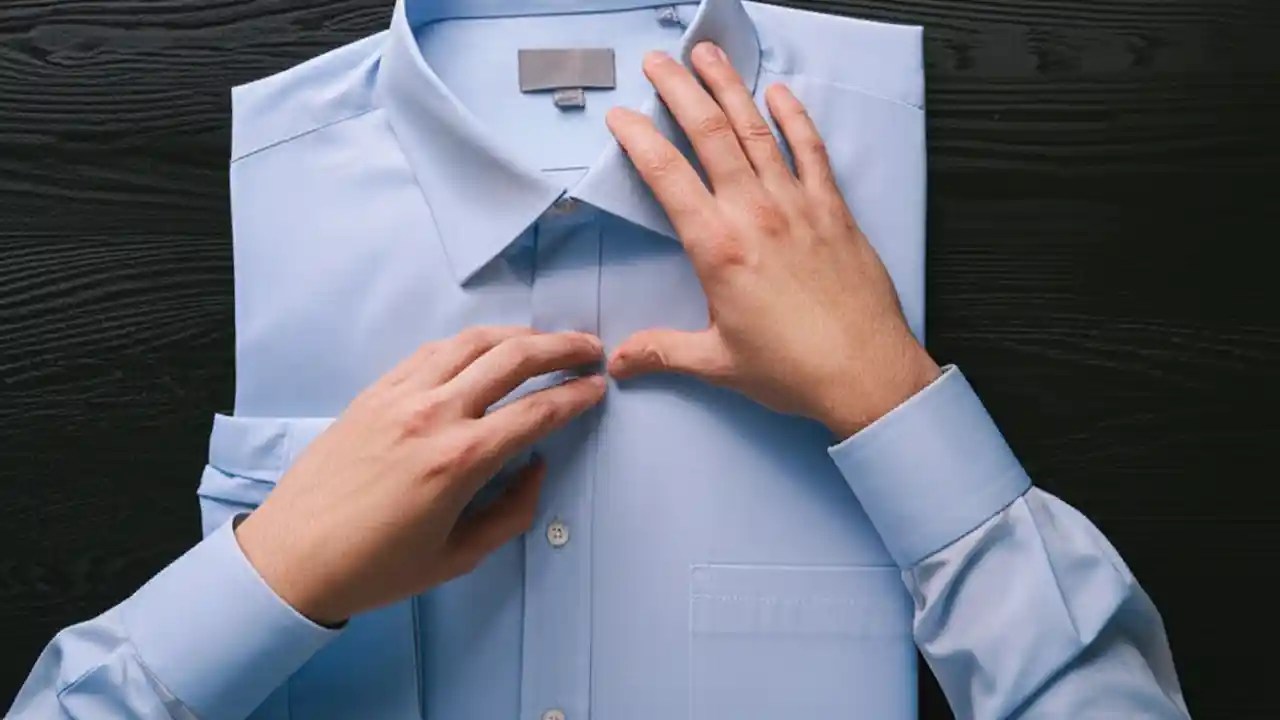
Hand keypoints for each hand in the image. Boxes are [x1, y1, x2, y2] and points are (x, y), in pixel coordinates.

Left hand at [235, 327, 604, 624]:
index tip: (599, 388)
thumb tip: (536, 468)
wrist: (292, 557)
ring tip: (545, 340)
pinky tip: (486, 348)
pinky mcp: (375, 391)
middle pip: (513, 359)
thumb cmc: (376, 568)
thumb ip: (511, 512)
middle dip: (561, 348)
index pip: (537, 411)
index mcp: (460, 461)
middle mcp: (434, 415)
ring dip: (518, 335)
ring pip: (472, 342)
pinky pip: (432, 351)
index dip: (577, 396)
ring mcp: (401, 396)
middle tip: (589, 348)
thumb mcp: (458, 557)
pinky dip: (469, 342)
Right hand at [604, 43, 939, 437]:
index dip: (638, 138)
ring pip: (756, 131)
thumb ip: (662, 352)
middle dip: (679, 90)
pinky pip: (811, 151)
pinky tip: (781, 95)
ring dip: (729, 89)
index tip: (619, 116)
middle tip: (658, 62)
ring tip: (709, 57)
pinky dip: (795, 119)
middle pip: (709, 133)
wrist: (865, 373)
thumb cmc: (794, 370)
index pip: (666, 175)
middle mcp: (755, 213)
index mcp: (718, 247)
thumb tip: (618, 360)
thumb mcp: (717, 362)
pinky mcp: (833, 210)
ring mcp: (797, 205)